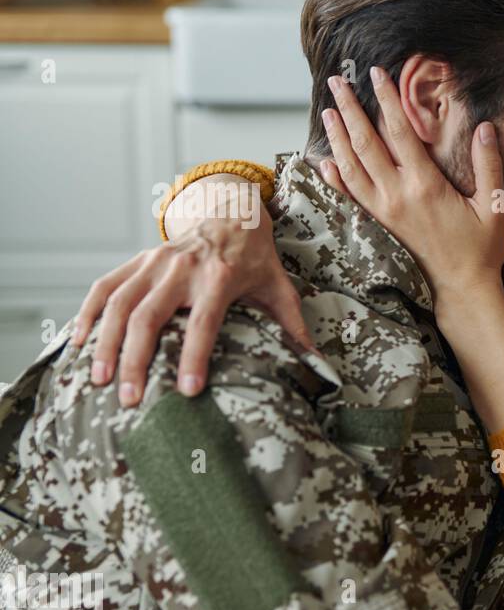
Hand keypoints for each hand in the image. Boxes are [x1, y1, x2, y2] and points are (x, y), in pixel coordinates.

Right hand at [70, 179, 309, 406]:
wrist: (232, 211)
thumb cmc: (257, 257)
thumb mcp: (280, 287)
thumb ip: (293, 325)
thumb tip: (317, 364)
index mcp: (220, 276)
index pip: (204, 322)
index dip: (194, 357)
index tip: (187, 391)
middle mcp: (182, 267)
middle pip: (149, 316)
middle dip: (136, 359)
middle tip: (129, 398)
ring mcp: (155, 262)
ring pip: (120, 303)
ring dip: (106, 342)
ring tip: (99, 380)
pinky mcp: (137, 260)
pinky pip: (105, 286)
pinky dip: (88, 313)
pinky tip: (79, 342)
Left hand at [319, 67, 503, 309]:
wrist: (461, 291)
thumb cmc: (481, 250)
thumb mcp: (494, 206)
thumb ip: (489, 165)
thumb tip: (485, 128)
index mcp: (426, 185)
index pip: (399, 131)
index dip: (386, 100)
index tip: (376, 74)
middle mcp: (397, 195)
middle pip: (365, 142)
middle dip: (350, 109)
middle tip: (337, 82)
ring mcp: (383, 213)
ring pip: (351, 167)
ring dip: (337, 137)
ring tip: (328, 111)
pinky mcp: (377, 228)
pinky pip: (349, 198)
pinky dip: (335, 179)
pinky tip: (326, 162)